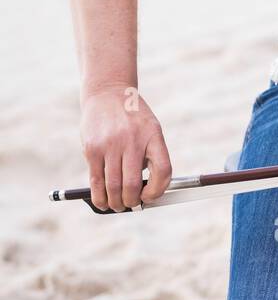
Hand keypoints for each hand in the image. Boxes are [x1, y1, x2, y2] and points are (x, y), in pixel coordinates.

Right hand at [80, 83, 172, 212]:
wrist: (108, 93)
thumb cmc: (133, 119)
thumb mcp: (150, 130)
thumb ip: (150, 157)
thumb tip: (147, 195)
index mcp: (153, 135)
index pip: (163, 171)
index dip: (158, 191)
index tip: (150, 197)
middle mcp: (133, 140)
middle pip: (134, 184)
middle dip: (132, 202)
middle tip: (131, 205)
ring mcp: (111, 144)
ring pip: (114, 187)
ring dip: (116, 203)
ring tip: (117, 206)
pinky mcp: (92, 149)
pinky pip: (96, 181)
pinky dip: (99, 197)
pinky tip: (102, 202)